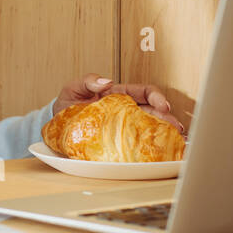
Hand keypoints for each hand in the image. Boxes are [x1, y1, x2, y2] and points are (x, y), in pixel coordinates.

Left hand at [52, 73, 184, 133]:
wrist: (57, 124)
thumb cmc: (67, 103)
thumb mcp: (73, 88)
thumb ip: (87, 81)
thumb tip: (106, 81)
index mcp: (118, 94)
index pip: (143, 92)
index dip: (156, 96)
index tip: (163, 105)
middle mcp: (125, 109)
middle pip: (152, 111)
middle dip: (166, 118)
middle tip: (175, 127)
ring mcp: (122, 125)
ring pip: (148, 127)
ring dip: (163, 132)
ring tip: (174, 139)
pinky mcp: (117, 140)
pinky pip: (135, 142)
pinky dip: (148, 146)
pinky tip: (158, 151)